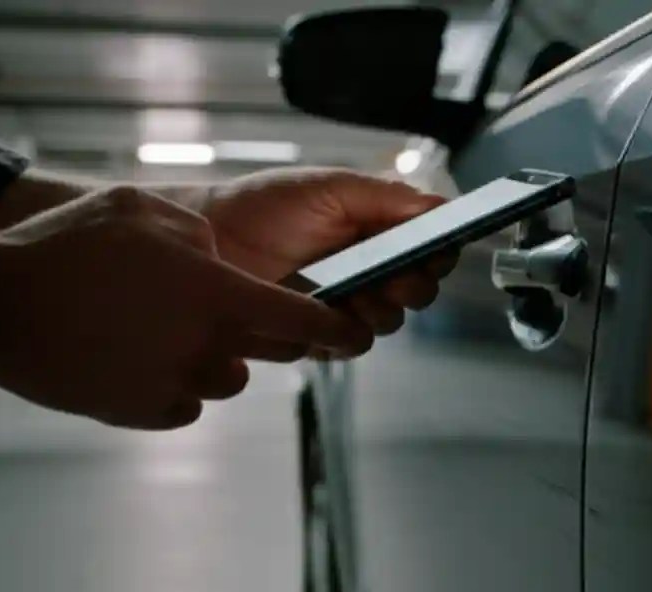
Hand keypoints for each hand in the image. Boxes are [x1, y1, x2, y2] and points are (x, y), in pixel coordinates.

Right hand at [0, 186, 371, 428]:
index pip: (306, 321)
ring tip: (154, 323)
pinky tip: (131, 352)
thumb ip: (200, 238)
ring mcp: (176, 386)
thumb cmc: (66, 248)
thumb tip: (221, 261)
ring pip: (225, 376)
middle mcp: (209, 349)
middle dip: (266, 330)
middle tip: (230, 308)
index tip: (357, 333)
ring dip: (210, 354)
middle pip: (272, 350)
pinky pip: (183, 401)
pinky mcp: (143, 414)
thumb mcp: (144, 212)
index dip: (338, 327)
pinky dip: (172, 382)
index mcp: (219, 297)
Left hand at [200, 168, 454, 335]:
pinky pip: (350, 345)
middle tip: (394, 280)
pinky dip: (345, 333)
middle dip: (414, 287)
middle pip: (420, 290)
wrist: (210, 238)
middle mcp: (369, 270)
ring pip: (389, 322)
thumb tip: (442, 206)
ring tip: (354, 297)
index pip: (430, 249)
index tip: (433, 254)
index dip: (439, 254)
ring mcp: (345, 304)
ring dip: (380, 311)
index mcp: (379, 232)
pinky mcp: (319, 334)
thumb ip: (387, 197)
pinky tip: (328, 315)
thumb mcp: (330, 188)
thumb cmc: (264, 205)